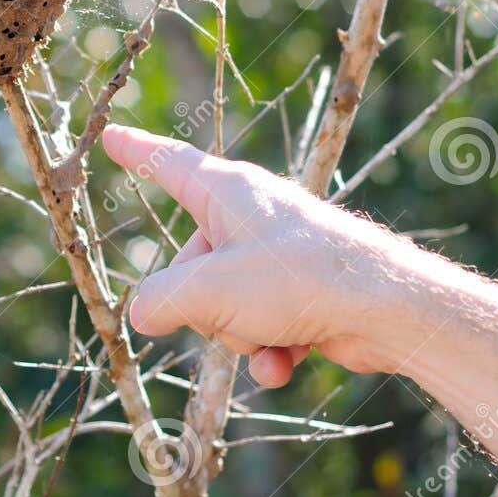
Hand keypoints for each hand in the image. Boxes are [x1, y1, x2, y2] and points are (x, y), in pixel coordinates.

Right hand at [101, 124, 412, 387]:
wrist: (388, 309)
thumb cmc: (301, 278)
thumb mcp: (211, 290)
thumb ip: (162, 300)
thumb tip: (142, 312)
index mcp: (227, 192)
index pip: (166, 163)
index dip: (134, 151)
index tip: (110, 135)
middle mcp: (251, 218)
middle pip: (191, 264)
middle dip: (201, 303)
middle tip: (229, 310)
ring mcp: (277, 257)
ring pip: (224, 304)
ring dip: (240, 334)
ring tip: (270, 335)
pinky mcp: (302, 294)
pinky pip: (262, 327)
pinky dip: (271, 350)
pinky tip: (288, 361)